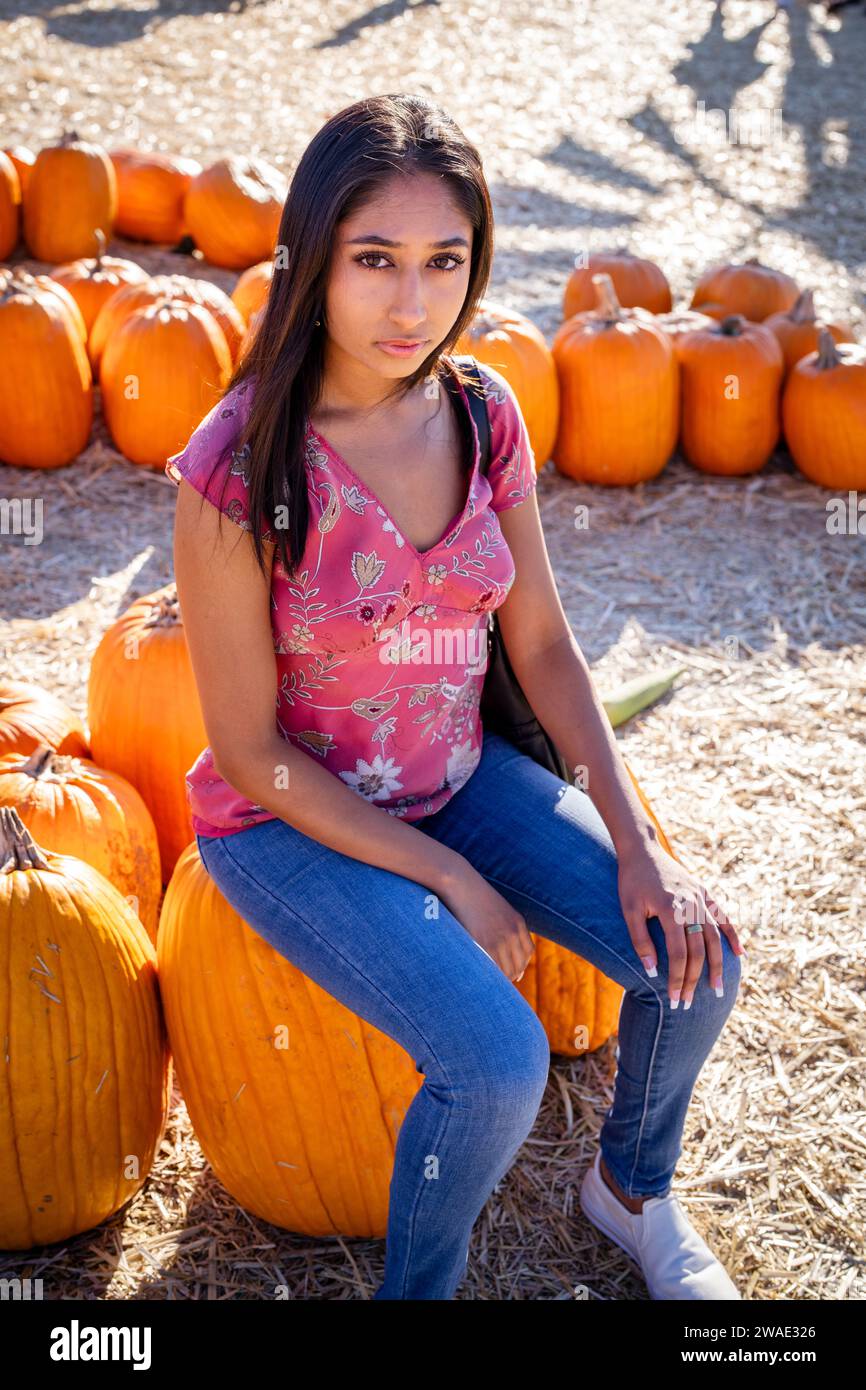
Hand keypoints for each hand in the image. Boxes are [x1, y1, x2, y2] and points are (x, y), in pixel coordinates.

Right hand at [437, 861, 534, 983]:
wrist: (460, 883)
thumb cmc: (470, 894)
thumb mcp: (493, 908)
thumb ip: (500, 925)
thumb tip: (496, 948)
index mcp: (517, 922)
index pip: (527, 952)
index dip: (520, 965)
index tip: (513, 974)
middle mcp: (513, 932)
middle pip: (518, 964)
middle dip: (509, 975)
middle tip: (496, 984)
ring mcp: (500, 939)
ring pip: (506, 970)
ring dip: (498, 980)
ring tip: (486, 984)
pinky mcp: (485, 944)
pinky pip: (493, 969)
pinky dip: (489, 978)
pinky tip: (481, 980)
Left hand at [616, 843, 743, 1009]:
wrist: (642, 849)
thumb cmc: (631, 881)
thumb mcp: (629, 910)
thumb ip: (640, 941)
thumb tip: (652, 972)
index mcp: (671, 909)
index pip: (679, 954)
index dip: (678, 979)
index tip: (675, 999)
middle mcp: (690, 905)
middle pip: (699, 950)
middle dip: (695, 979)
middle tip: (690, 1003)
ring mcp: (700, 898)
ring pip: (715, 937)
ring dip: (718, 964)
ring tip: (718, 988)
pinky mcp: (705, 893)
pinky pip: (723, 917)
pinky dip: (732, 935)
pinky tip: (740, 954)